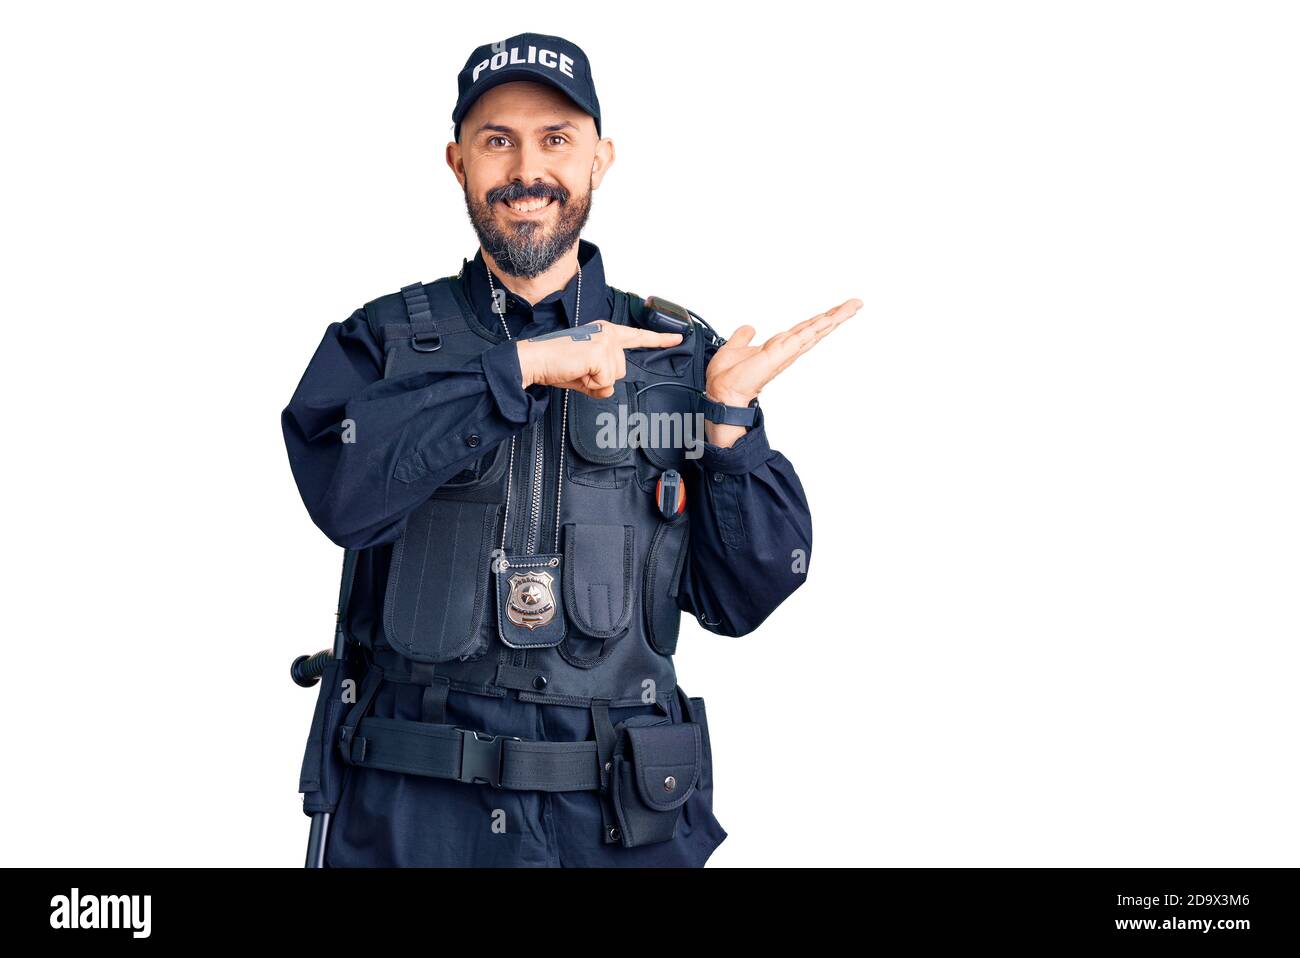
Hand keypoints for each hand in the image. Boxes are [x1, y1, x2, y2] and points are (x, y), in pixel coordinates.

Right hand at [515, 322, 683, 398]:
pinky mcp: (600, 353)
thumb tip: (609, 388)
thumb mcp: (584, 371)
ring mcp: (605, 341)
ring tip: (577, 370)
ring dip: (595, 382)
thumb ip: (602, 377)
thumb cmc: (555, 363)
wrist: (534, 360)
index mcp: (604, 332)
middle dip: (602, 378)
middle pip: (622, 370)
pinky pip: (605, 382)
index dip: (659, 339)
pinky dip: (590, 384)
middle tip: (580, 371)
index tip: (678, 338)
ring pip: (614, 377)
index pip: (637, 336)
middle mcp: (607, 333)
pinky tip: (577, 371)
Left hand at [704, 298, 862, 406]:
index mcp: (778, 348)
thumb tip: (749, 328)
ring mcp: (786, 353)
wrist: (721, 391)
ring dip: (834, 318)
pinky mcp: (780, 355)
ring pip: (814, 331)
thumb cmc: (727, 377)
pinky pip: (802, 338)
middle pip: (815, 329)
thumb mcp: (734, 348)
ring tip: (852, 307)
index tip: (835, 311)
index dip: (819, 320)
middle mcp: (786, 350)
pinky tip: (830, 319)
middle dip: (836, 316)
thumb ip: (743, 338)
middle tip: (855, 304)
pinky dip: (816, 328)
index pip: (803, 330)